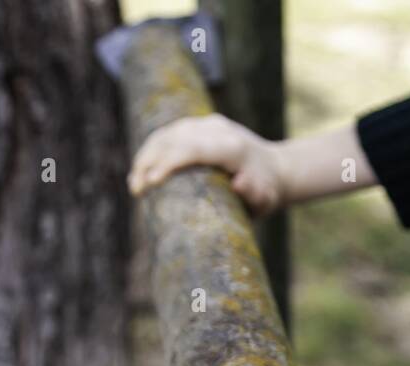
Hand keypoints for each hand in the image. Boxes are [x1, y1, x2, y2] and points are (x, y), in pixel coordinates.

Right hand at [129, 113, 286, 214]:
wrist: (274, 168)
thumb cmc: (267, 190)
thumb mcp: (267, 198)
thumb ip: (256, 193)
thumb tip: (239, 183)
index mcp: (233, 147)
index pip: (195, 147)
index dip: (171, 161)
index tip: (152, 181)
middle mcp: (217, 129)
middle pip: (175, 138)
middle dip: (150, 161)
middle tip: (136, 189)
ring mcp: (206, 124)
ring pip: (167, 133)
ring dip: (146, 155)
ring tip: (134, 183)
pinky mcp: (198, 126)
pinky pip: (169, 133)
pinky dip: (152, 150)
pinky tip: (140, 169)